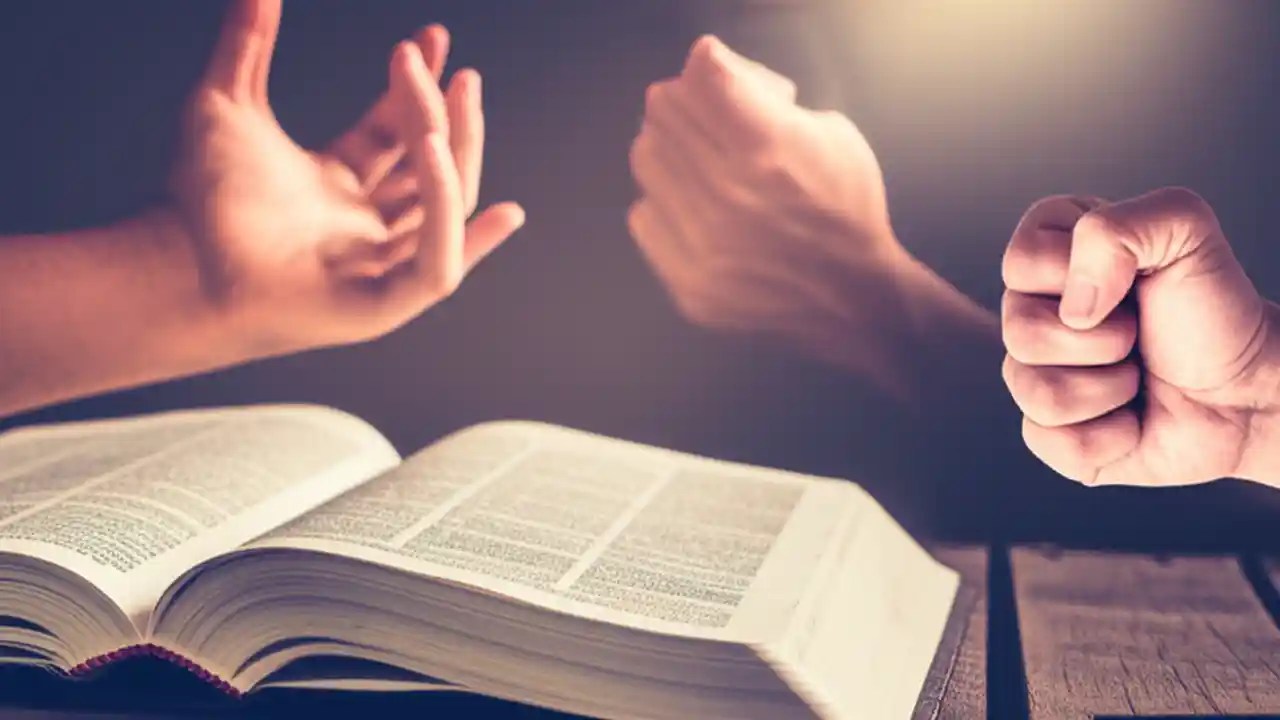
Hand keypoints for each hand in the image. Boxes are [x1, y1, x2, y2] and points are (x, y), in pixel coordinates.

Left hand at [169, 0, 523, 354]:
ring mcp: (375, 268)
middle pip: (432, 170)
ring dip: (457, 159)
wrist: (177, 260)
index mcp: (337, 189)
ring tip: (456, 106)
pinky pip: (436, 270)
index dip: (421, 87)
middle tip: (462, 72)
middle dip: (451, 118)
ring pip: (444, 214)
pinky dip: (459, 236)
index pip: (402, 135)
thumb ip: (247, 46)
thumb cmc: (195, 200)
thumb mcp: (226, 105)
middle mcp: (364, 228)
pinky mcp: (378, 306)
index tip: (432, 37)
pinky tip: (493, 204)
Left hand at [628, 36, 973, 392]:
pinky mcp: (688, 282)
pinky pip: (644, 216)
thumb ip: (764, 98)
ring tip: (704, 165)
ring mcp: (702, 244)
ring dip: (672, 151)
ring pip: (646, 159)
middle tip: (715, 123)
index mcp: (767, 150)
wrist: (854, 298)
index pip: (700, 75)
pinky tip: (699, 211)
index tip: (720, 82)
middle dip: (692, 105)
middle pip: (665, 111)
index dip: (710, 69)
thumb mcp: (829, 132)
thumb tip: (713, 76)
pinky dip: (667, 204)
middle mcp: (727, 195)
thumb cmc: (846, 210)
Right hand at [1002, 188, 1279, 486]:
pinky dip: (1107, 435)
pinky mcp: (1050, 434)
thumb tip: (1073, 307)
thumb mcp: (1184, 230)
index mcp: (1052, 257)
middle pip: (1018, 331)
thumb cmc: (1215, 313)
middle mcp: (1034, 315)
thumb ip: (1116, 227)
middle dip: (1101, 339)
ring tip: (1136, 378)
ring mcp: (1035, 376)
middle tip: (1138, 335)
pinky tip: (1130, 420)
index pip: (1019, 261)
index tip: (1128, 283)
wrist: (1249, 393)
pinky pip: (1048, 439)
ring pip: (1031, 390)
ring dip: (1106, 388)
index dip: (1075, 275)